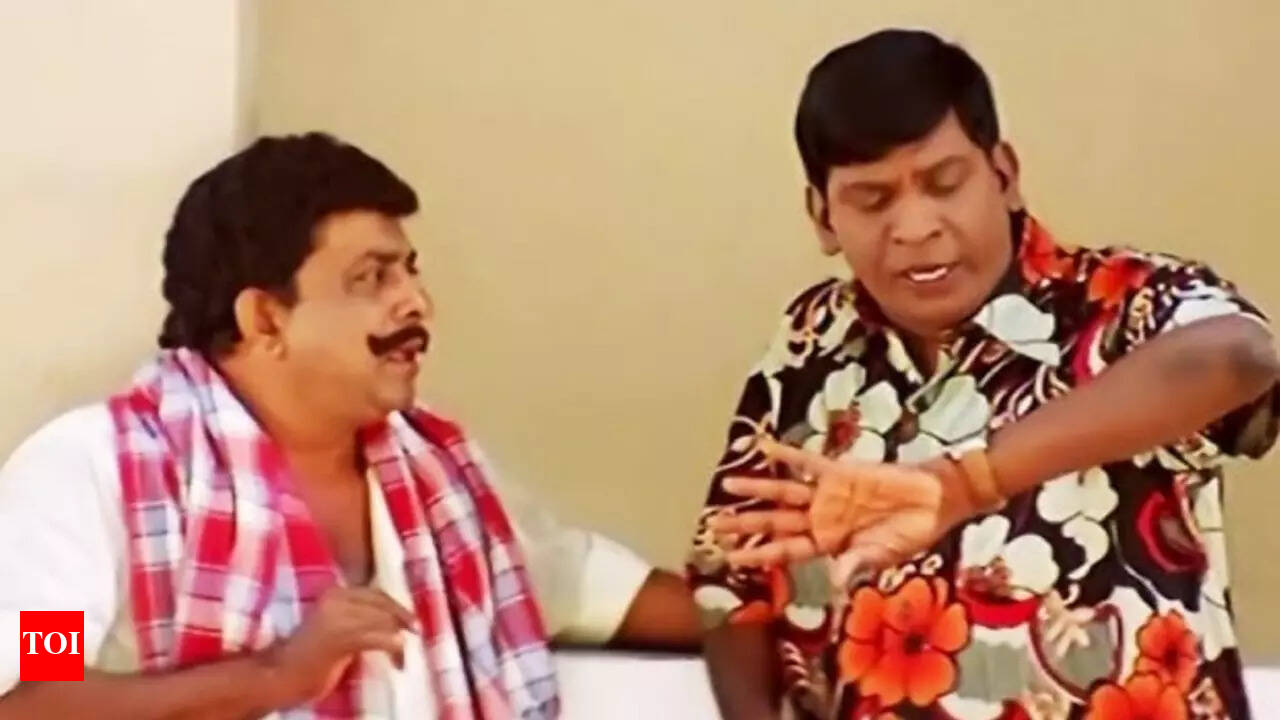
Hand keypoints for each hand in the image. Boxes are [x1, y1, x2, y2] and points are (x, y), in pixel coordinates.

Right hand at [260, 587, 417, 706]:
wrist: (275, 676)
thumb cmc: (304, 659)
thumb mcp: (333, 629)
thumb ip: (356, 619)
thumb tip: (390, 621)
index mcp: (334, 593)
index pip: (375, 593)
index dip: (396, 606)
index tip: (411, 620)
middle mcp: (336, 599)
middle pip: (382, 603)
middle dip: (402, 619)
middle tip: (415, 634)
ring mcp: (338, 616)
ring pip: (383, 620)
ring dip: (398, 640)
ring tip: (402, 657)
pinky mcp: (341, 637)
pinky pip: (380, 638)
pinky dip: (394, 649)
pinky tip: (398, 662)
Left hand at [708, 439, 977, 573]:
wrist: (936, 498)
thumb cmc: (913, 532)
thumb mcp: (885, 554)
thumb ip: (858, 563)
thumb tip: (837, 582)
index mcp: (829, 545)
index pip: (785, 552)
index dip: (758, 556)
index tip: (730, 559)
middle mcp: (822, 519)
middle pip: (775, 523)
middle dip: (745, 525)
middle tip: (714, 526)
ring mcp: (828, 495)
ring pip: (784, 492)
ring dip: (757, 489)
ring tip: (727, 485)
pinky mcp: (839, 472)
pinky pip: (807, 463)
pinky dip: (787, 455)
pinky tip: (764, 448)